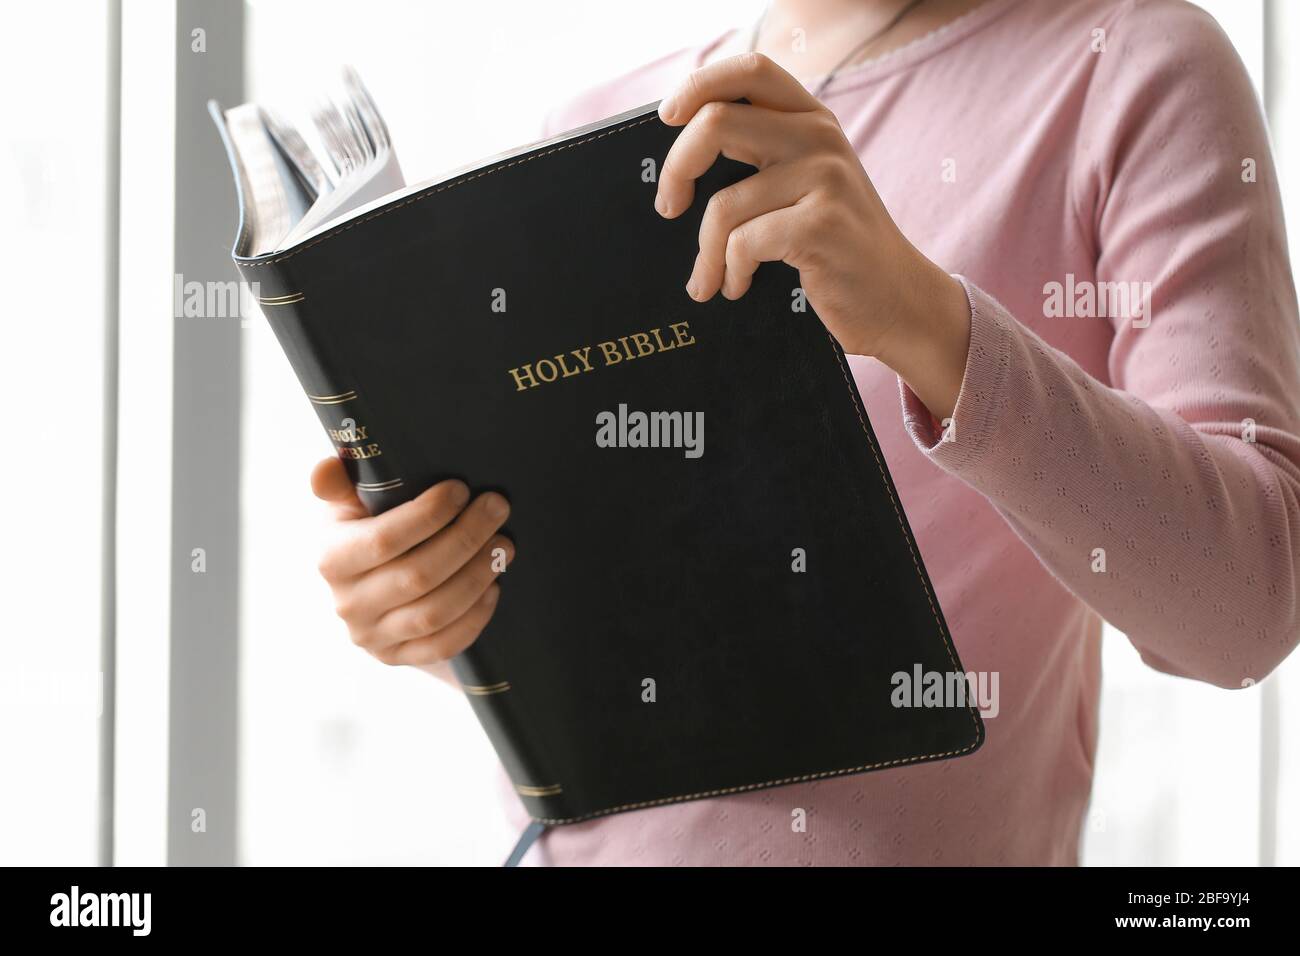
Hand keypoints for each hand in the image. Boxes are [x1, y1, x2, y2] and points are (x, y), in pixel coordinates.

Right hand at [311, 457, 512, 680]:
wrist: (375, 588)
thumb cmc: (370, 529)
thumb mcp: (350, 503)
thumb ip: (339, 481)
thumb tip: (324, 471)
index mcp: (332, 558)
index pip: (383, 539)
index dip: (427, 514)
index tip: (461, 489)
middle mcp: (348, 603)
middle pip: (418, 575)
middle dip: (466, 538)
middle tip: (497, 508)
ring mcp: (373, 637)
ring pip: (434, 613)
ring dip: (476, 576)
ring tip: (503, 546)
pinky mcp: (399, 657)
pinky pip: (443, 645)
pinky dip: (474, 617)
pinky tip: (493, 587)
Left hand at [655, 52, 970, 420]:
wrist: (898, 300)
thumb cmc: (836, 248)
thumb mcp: (806, 186)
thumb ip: (763, 156)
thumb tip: (681, 159)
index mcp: (813, 119)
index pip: (751, 70)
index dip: (700, 84)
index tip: (667, 116)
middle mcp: (820, 138)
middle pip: (716, 124)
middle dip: (676, 170)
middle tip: (669, 206)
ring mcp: (826, 179)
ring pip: (724, 204)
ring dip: (706, 253)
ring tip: (710, 277)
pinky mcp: (823, 224)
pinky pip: (744, 243)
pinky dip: (731, 272)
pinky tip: (738, 286)